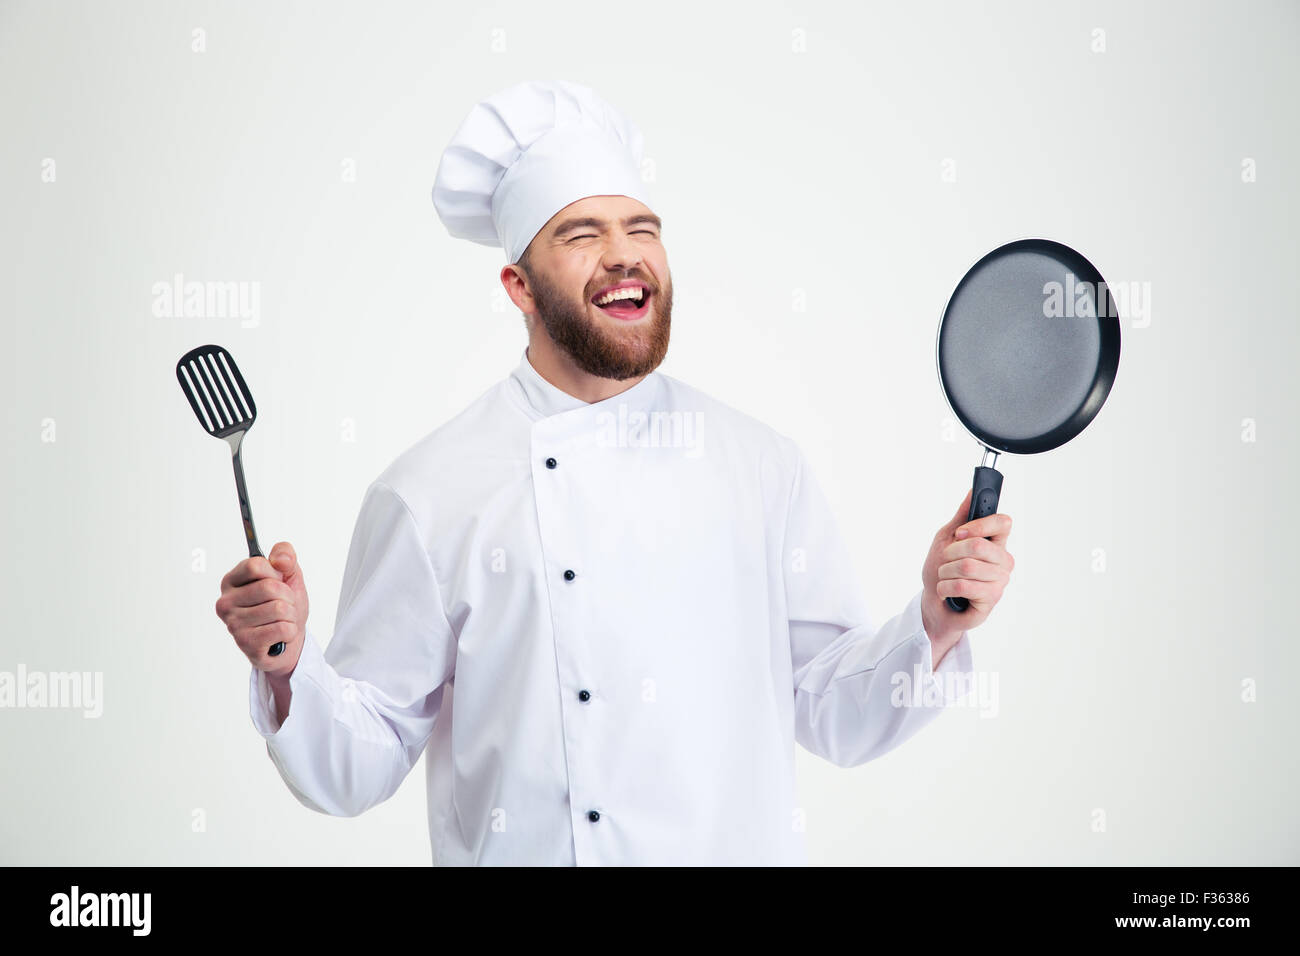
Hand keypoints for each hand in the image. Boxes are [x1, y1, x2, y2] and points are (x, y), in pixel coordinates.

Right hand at [215, 541, 309, 677]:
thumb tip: (280, 559)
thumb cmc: (285, 605)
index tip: (277, 581)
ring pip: (279, 609)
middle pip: (270, 587)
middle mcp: (226, 601)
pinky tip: (280, 635)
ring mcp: (233, 623)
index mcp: (231, 581)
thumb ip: (285, 556)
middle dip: (288, 596)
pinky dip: (290, 631)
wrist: (288, 640)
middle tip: (283, 605)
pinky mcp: (245, 642)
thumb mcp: (289, 575)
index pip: (255, 565)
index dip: (276, 573)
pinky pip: (283, 628)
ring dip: (290, 615)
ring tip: (281, 620)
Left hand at [920, 488, 1014, 642]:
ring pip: (967, 566)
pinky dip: (945, 587)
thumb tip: (973, 491)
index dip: (979, 525)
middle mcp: (1003, 561)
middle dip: (951, 552)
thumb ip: (961, 517)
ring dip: (945, 572)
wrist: (934, 603)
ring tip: (945, 578)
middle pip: (978, 545)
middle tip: (945, 561)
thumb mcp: (946, 539)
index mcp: (995, 543)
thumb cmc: (941, 570)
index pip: (1003, 523)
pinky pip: (963, 585)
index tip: (960, 533)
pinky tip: (946, 591)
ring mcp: (999, 581)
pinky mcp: (991, 599)